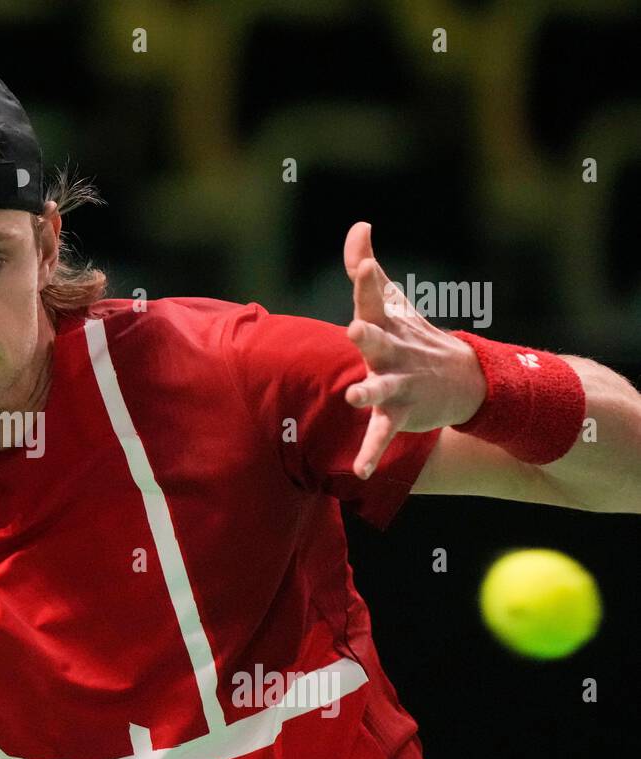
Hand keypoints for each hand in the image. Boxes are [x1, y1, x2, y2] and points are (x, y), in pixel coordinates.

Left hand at [341, 222, 486, 478]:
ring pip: (381, 389)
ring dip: (369, 392)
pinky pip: (382, 436)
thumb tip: (359, 225)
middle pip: (378, 340)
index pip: (373, 298)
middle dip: (368, 335)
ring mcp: (399, 384)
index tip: (363, 264)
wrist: (465, 380)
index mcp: (386, 325)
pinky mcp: (400, 415)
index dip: (367, 280)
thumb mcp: (391, 301)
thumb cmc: (413, 336)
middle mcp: (394, 353)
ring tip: (354, 397)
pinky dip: (371, 454)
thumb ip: (366, 266)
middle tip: (356, 328)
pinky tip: (360, 472)